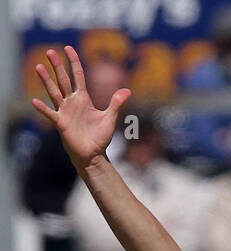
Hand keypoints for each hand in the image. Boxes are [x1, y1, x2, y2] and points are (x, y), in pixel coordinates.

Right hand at [32, 45, 129, 168]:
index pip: (78, 75)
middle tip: (50, 51)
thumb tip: (127, 91)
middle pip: (63, 79)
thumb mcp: (110, 118)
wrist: (93, 155)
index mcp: (83, 98)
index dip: (74, 62)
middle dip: (57, 66)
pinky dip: (43, 108)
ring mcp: (65, 111)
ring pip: (54, 92)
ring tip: (39, 66)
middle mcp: (72, 102)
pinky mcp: (61, 124)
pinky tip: (35, 101)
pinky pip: (50, 114)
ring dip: (46, 80)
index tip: (68, 48)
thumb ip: (116, 103)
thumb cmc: (100, 137)